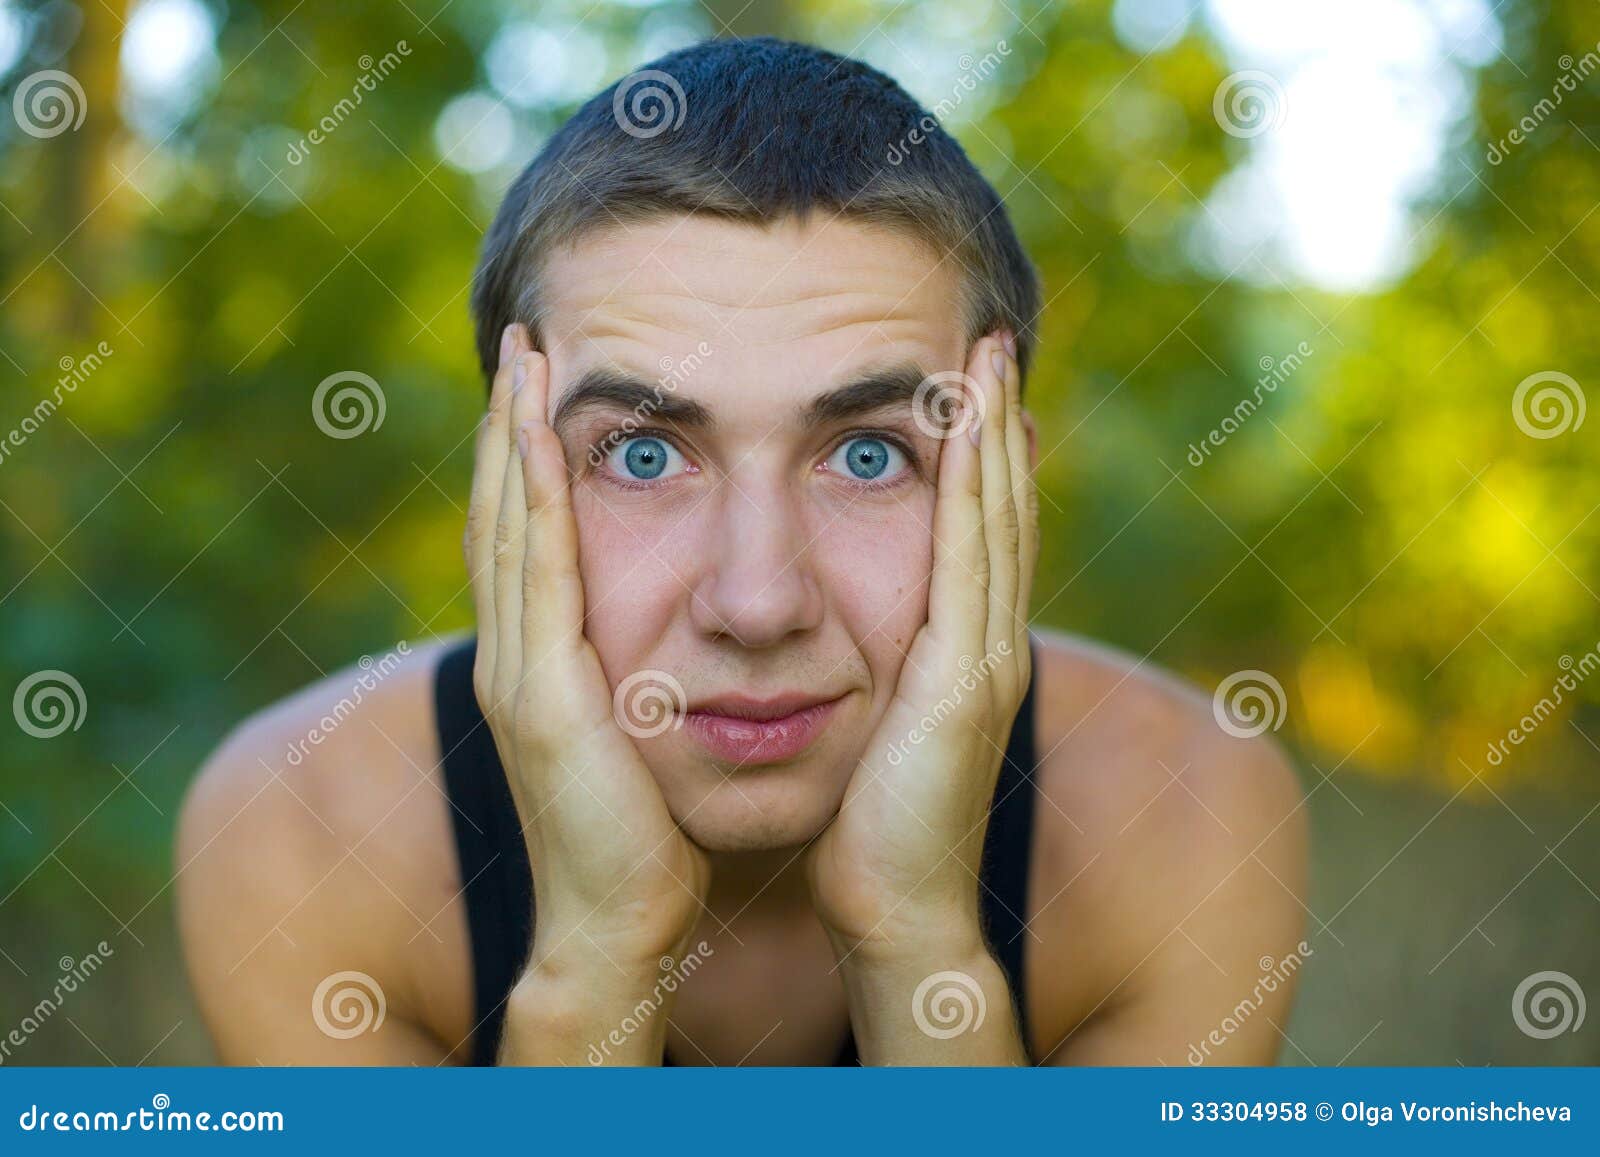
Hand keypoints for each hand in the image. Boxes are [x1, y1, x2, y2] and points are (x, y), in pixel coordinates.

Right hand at [465, 325, 709, 970]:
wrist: (623, 925)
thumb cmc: (645, 836)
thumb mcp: (637, 733)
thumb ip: (637, 672)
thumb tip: (675, 630)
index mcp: (542, 663)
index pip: (527, 537)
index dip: (525, 457)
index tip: (542, 386)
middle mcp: (516, 657)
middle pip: (500, 514)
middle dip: (506, 425)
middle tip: (521, 342)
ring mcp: (518, 673)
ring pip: (506, 528)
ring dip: (509, 438)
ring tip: (522, 359)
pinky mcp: (539, 695)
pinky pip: (534, 573)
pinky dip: (529, 497)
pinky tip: (533, 434)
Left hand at [806, 331, 1037, 958]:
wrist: (893, 910)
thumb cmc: (869, 828)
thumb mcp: (873, 727)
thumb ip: (874, 672)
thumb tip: (839, 635)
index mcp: (959, 653)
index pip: (975, 535)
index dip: (980, 459)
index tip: (967, 387)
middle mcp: (986, 644)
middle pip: (998, 510)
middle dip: (996, 423)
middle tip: (988, 340)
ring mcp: (985, 658)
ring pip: (995, 522)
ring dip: (993, 434)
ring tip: (986, 358)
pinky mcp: (966, 679)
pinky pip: (972, 562)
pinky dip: (977, 489)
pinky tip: (971, 430)